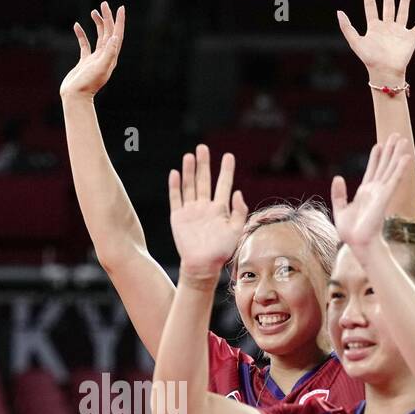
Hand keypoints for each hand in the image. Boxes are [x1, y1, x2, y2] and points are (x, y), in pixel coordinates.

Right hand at [61, 1, 124, 99]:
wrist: (75, 97)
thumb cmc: (88, 84)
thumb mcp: (100, 68)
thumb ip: (108, 53)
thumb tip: (114, 37)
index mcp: (111, 57)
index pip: (117, 35)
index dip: (119, 21)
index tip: (120, 7)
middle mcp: (105, 56)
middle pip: (108, 32)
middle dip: (107, 18)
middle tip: (104, 4)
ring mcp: (95, 58)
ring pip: (98, 37)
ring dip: (97, 24)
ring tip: (94, 11)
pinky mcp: (85, 61)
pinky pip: (84, 44)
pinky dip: (81, 34)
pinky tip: (76, 26)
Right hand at [169, 145, 247, 281]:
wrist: (202, 265)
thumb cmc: (221, 252)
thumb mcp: (236, 231)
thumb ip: (239, 211)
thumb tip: (238, 192)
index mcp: (220, 210)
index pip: (223, 185)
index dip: (226, 170)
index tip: (229, 156)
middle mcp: (205, 207)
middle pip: (204, 181)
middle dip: (204, 164)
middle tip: (203, 148)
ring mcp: (191, 211)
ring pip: (190, 186)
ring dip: (189, 171)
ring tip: (189, 155)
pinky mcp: (178, 217)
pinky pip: (176, 198)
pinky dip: (175, 186)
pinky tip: (175, 173)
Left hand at [331, 134, 411, 248]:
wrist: (358, 244)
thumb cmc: (350, 232)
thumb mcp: (340, 209)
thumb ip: (339, 193)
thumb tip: (338, 177)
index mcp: (364, 193)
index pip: (372, 170)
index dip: (376, 157)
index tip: (379, 145)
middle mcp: (375, 190)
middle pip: (384, 166)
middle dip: (390, 151)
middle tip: (396, 136)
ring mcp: (381, 192)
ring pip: (391, 169)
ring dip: (397, 154)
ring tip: (402, 139)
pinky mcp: (385, 197)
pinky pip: (394, 179)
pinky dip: (400, 168)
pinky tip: (406, 157)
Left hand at [337, 0, 414, 82]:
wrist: (385, 72)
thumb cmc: (370, 59)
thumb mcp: (356, 42)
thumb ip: (347, 27)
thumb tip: (339, 11)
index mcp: (374, 27)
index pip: (370, 5)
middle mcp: (387, 28)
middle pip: (387, 6)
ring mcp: (399, 32)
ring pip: (402, 12)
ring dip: (404, 1)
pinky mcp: (411, 38)